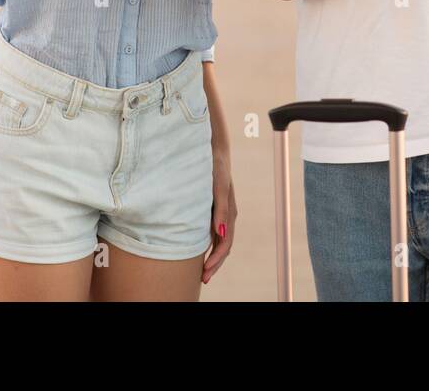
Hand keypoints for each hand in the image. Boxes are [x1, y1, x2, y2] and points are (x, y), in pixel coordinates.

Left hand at [203, 147, 235, 284]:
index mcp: (229, 213)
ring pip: (220, 241)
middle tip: (202, 280)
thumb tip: (221, 234)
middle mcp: (226, 215)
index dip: (216, 261)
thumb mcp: (218, 188)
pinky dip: (209, 244)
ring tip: (202, 271)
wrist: (213, 149)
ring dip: (212, 257)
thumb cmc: (215, 167)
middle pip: (223, 246)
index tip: (205, 273)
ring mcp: (220, 212)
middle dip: (214, 264)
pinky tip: (199, 250)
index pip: (225, 244)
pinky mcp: (213, 208)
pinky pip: (214, 231)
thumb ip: (220, 210)